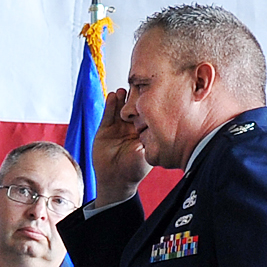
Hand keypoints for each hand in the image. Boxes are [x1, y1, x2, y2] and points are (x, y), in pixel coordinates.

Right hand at [92, 87, 151, 204]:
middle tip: (138, 86)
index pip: (148, 112)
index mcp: (145, 131)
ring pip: (121, 108)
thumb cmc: (134, 170)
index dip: (150, 103)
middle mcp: (132, 126)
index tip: (153, 91)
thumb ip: (150, 139)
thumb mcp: (147, 152)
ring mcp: (119, 126)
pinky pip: (108, 113)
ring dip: (123, 98)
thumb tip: (161, 125)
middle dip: (136, 97)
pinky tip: (114, 95)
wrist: (116, 180)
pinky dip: (111, 104)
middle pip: (134, 106)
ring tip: (125, 90)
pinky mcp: (105, 128)